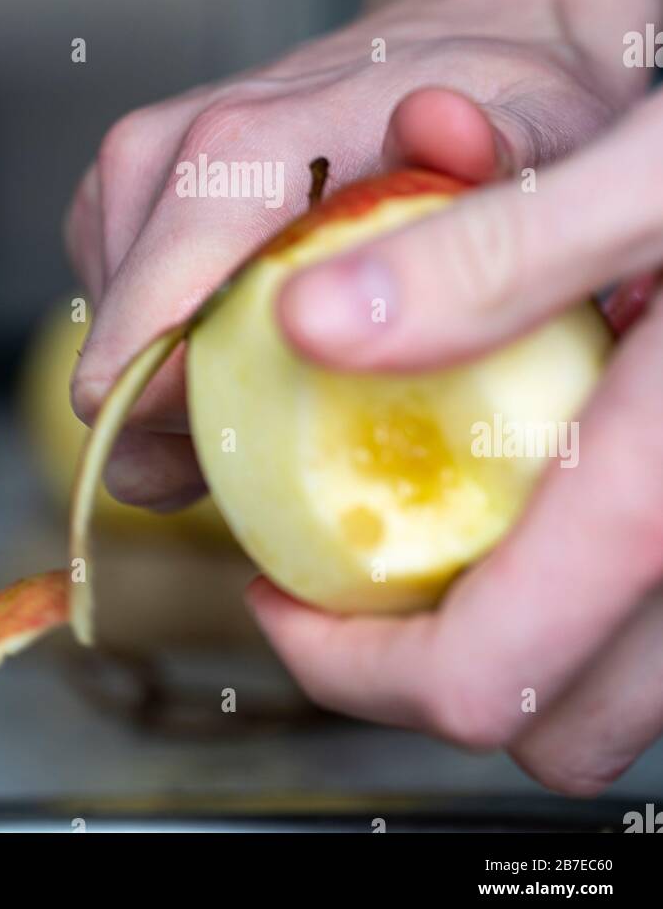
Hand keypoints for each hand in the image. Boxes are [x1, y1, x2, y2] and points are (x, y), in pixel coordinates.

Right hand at [66, 0, 661, 515]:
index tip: (286, 464)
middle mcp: (161, 157)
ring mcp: (132, 174)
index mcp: (235, 157)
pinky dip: (185, 357)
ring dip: (196, 398)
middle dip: (202, 432)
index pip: (136, 354)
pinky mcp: (122, 197)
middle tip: (320, 422)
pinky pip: (122, 325)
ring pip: (115, 361)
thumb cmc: (504, 99)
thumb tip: (407, 182)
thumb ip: (489, 171)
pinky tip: (269, 335)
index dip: (193, 447)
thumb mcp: (539, 140)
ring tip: (309, 366)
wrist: (470, 31)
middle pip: (118, 377)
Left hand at [256, 91, 662, 794]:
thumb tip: (311, 323)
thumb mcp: (644, 182)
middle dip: (426, 672)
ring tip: (444, 544)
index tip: (283, 592)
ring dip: (516, 650)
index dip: (346, 664)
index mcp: (657, 501)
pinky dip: (591, 611)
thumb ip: (490, 256)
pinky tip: (552, 509)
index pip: (478, 679)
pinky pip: (660, 638)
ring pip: (617, 699)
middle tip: (356, 576)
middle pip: (552, 725)